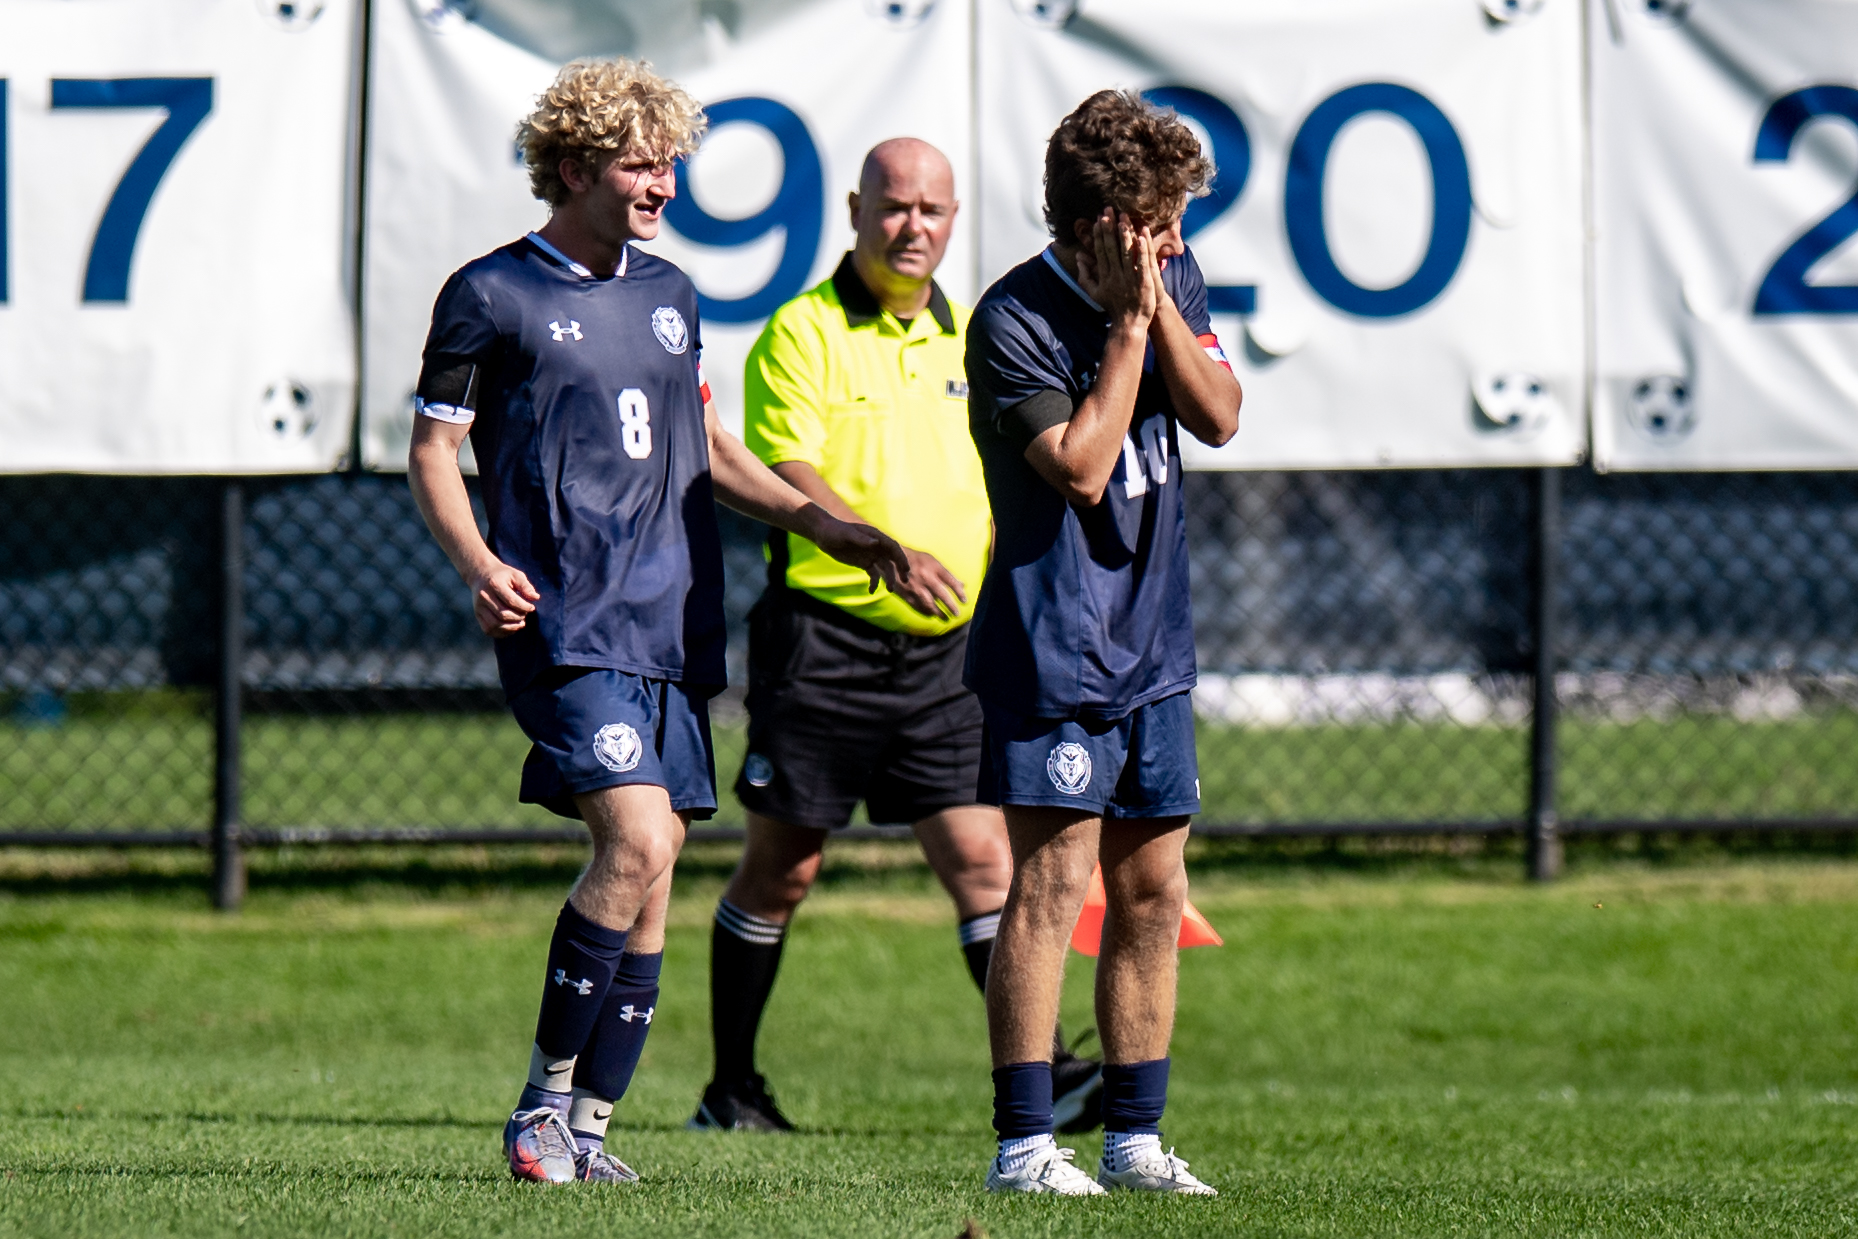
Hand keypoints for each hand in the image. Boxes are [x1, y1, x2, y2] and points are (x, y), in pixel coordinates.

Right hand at [469, 560, 538, 635]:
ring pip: (495, 625)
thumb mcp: (515, 575)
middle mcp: (484, 596)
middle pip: (503, 614)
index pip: (511, 601)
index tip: (531, 607)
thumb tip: (536, 598)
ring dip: (511, 627)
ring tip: (520, 622)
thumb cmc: (502, 575)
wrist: (480, 574)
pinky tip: (511, 627)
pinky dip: (502, 632)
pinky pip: (489, 630)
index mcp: (494, 584)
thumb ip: (526, 586)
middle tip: (525, 614)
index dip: (524, 607)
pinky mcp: (477, 615)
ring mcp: (479, 607)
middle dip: (518, 617)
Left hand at [804, 508, 911, 594]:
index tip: (905, 568)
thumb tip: (876, 543)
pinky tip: (871, 591)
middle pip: (893, 558)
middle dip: (900, 568)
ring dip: (889, 578)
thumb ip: (861, 539)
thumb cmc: (835, 531)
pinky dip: (874, 582)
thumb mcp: (847, 534)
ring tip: (890, 590)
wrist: (824, 535)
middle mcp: (876, 546)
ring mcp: (871, 555)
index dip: (900, 557)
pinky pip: (873, 574)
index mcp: (876, 536)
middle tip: (905, 580)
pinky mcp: (864, 563)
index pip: (892, 547)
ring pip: (885, 568)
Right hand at [893, 547, 966, 619]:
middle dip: (951, 606)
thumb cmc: (916, 559)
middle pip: (942, 595)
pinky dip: (926, 613)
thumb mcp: (932, 561)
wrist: (891, 558)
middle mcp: (925, 577)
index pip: (951, 582)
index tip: (965, 601)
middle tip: (957, 614)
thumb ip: (947, 574)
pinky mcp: (906, 594)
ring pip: (930, 604)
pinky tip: (932, 615)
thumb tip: (962, 585)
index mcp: (934, 567)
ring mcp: (915, 586)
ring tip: (946, 619)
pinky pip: (918, 607)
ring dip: (939, 613)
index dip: (959, 593)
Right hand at [1074, 208, 1157, 330]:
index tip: (1098, 220)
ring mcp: (1129, 279)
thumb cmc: (1113, 307)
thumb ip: (1085, 275)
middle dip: (1110, 229)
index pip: (1100, 251)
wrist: (1129, 324)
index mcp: (1104, 276)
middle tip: (1108, 211)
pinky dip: (1142, 249)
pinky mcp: (1143, 283)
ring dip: (1124, 234)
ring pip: (1126, 252)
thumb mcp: (1094, 293)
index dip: (1099, 235)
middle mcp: (1115, 276)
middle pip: (1111, 248)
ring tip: (1123, 218)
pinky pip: (1142, 263)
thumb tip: (1079, 257)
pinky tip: (1142, 236)